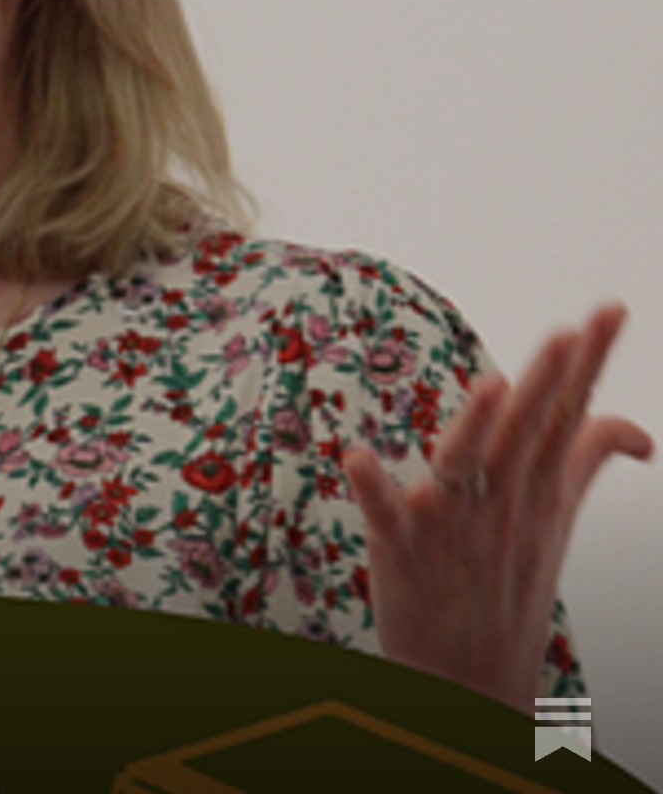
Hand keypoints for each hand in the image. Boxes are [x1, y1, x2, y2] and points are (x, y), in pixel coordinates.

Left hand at [345, 303, 653, 710]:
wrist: (472, 682)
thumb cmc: (506, 586)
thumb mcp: (551, 518)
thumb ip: (583, 462)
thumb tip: (638, 433)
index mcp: (535, 491)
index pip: (565, 416)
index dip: (586, 365)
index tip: (609, 310)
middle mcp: (499, 505)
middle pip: (524, 434)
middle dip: (547, 384)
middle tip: (571, 331)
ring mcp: (449, 528)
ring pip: (463, 469)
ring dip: (475, 429)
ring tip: (491, 386)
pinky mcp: (399, 554)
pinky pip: (383, 518)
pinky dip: (373, 490)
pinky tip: (356, 457)